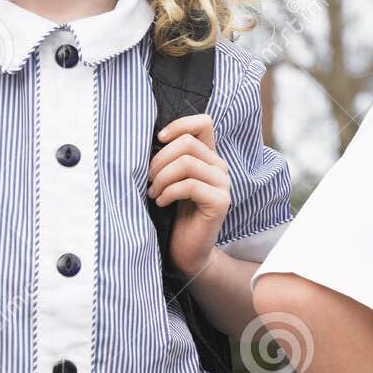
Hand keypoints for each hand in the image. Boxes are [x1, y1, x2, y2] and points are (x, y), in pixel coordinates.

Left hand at [148, 112, 229, 277]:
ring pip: (187, 163)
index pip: (204, 123)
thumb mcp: (170, 179)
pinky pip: (189, 185)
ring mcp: (223, 185)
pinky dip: (169, 192)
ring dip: (162, 177)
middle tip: (148, 179)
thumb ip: (170, 158)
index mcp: (209, 158)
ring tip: (153, 193)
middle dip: (160, 159)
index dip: (180, 124)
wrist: (186, 250)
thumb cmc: (174, 214)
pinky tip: (162, 202)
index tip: (159, 139)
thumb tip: (152, 139)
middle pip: (188, 143)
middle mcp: (220, 167)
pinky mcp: (220, 202)